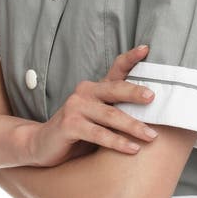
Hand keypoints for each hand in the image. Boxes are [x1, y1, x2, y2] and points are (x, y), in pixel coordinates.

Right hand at [27, 45, 157, 167]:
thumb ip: (116, 109)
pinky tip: (132, 149)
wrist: (43, 144)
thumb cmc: (78, 131)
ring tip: (152, 136)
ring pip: (111, 115)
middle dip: (136, 93)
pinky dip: (117, 142)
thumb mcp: (98, 117)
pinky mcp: (69, 125)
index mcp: (95, 88)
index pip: (116, 69)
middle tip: (154, 98)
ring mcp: (75, 107)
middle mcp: (85, 92)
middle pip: (115, 89)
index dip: (130, 58)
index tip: (146, 48)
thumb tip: (153, 109)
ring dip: (133, 126)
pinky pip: (98, 134)